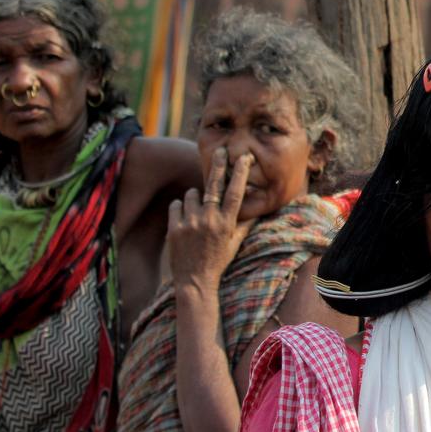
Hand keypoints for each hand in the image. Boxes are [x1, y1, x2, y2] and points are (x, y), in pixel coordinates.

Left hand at [168, 148, 254, 292]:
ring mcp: (191, 223)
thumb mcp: (234, 243)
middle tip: (220, 150)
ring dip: (193, 199)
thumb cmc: (218, 261)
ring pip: (191, 194)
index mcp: (226, 223)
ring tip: (196, 213)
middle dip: (218, 165)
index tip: (242, 158)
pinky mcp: (175, 228)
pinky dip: (179, 208)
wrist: (195, 281)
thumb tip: (256, 210)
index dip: (239, 173)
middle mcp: (209, 220)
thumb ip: (243, 224)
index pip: (235, 193)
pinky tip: (183, 220)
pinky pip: (176, 205)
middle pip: (213, 186)